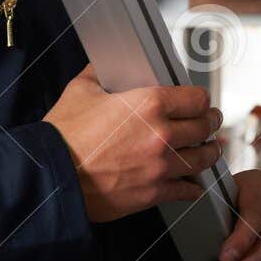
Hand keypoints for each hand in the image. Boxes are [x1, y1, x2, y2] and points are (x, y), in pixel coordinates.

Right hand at [45, 64, 222, 223]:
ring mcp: (160, 166)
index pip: (196, 98)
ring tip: (210, 150)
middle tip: (211, 122)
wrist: (50, 178)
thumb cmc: (62, 137)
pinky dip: (192, 186)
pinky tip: (193, 183)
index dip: (201, 99)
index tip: (200, 102)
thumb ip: (99, 74)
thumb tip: (103, 67)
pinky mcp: (154, 192)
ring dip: (209, 153)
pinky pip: (186, 190)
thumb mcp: (80, 91)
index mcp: (149, 104)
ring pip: (202, 159)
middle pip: (204, 127)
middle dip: (210, 123)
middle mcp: (161, 135)